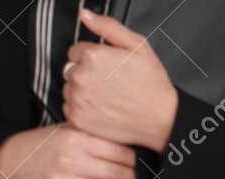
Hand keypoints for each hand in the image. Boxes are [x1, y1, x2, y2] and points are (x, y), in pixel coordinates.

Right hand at [0, 124, 147, 178]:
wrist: (4, 164)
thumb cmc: (35, 148)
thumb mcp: (65, 130)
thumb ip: (93, 135)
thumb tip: (125, 144)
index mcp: (76, 140)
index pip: (119, 151)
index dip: (139, 159)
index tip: (151, 162)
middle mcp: (71, 162)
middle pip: (118, 172)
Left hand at [63, 8, 177, 152]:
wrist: (157, 117)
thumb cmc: (149, 81)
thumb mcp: (136, 44)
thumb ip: (107, 27)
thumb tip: (85, 14)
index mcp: (92, 56)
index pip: (75, 50)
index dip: (92, 55)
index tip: (106, 63)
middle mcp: (79, 77)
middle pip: (70, 68)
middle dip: (85, 71)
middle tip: (108, 79)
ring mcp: (76, 99)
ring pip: (68, 88)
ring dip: (81, 89)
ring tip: (106, 93)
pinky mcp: (75, 118)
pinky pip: (68, 107)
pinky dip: (80, 107)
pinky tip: (100, 106)